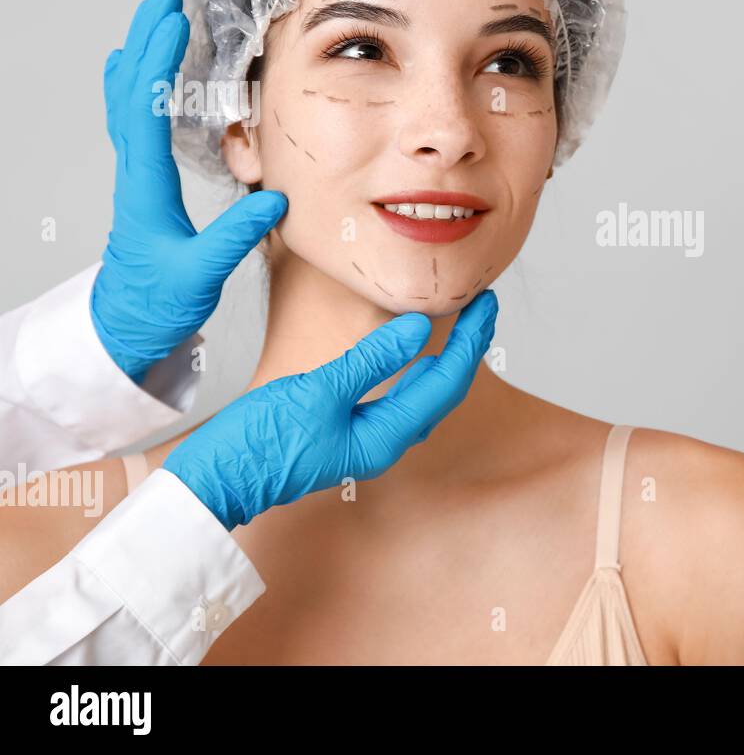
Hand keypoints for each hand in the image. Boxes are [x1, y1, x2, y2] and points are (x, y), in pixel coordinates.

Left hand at [91, 0, 286, 383]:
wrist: (125, 329)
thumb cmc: (157, 305)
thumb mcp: (200, 277)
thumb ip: (234, 238)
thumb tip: (273, 200)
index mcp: (146, 189)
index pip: (145, 111)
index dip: (158, 63)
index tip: (174, 22)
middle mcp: (133, 175)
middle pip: (130, 93)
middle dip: (147, 40)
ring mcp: (133, 178)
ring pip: (126, 102)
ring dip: (139, 56)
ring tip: (154, 19)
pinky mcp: (139, 186)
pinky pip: (130, 122)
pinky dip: (132, 87)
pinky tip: (133, 74)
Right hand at [162, 291, 498, 530]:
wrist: (216, 481)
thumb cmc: (260, 441)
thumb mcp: (318, 391)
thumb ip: (369, 360)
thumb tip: (418, 328)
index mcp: (385, 436)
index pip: (445, 383)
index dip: (470, 342)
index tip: (486, 305)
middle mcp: (385, 442)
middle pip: (443, 390)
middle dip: (467, 349)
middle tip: (484, 308)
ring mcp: (367, 440)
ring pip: (424, 397)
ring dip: (446, 360)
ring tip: (461, 326)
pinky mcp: (348, 432)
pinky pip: (399, 400)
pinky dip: (416, 372)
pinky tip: (415, 356)